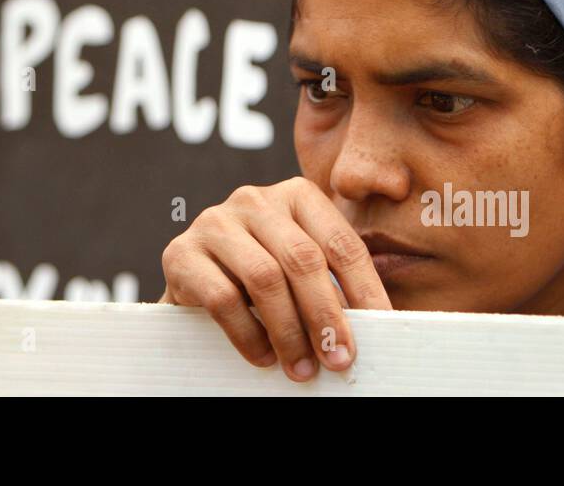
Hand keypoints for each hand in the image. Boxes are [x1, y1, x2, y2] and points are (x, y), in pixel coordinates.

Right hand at [159, 176, 391, 381]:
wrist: (194, 282)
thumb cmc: (260, 278)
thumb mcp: (299, 269)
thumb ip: (331, 282)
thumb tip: (378, 324)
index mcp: (295, 194)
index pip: (340, 242)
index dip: (364, 288)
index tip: (382, 327)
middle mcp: (254, 199)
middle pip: (302, 258)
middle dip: (326, 315)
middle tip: (339, 358)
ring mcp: (214, 222)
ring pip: (264, 277)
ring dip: (289, 332)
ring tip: (301, 368)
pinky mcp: (181, 252)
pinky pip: (223, 298)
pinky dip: (248, 336)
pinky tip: (263, 357)